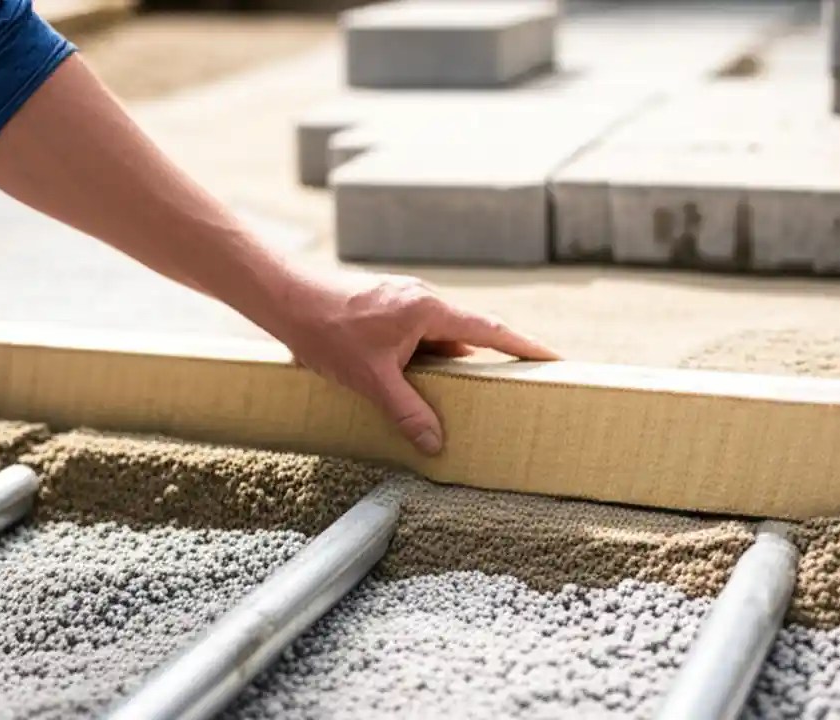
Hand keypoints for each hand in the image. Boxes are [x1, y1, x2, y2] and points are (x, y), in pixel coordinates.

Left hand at [270, 271, 559, 455]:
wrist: (285, 299)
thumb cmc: (327, 331)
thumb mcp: (371, 380)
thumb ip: (407, 412)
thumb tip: (435, 443)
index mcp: (429, 309)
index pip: (491, 331)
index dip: (526, 346)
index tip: (554, 358)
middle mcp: (423, 299)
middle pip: (469, 335)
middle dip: (491, 361)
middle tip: (517, 385)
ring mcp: (404, 302)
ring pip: (441, 338)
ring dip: (451, 364)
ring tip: (465, 395)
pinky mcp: (388, 309)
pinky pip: (420, 336)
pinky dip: (426, 359)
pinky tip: (416, 384)